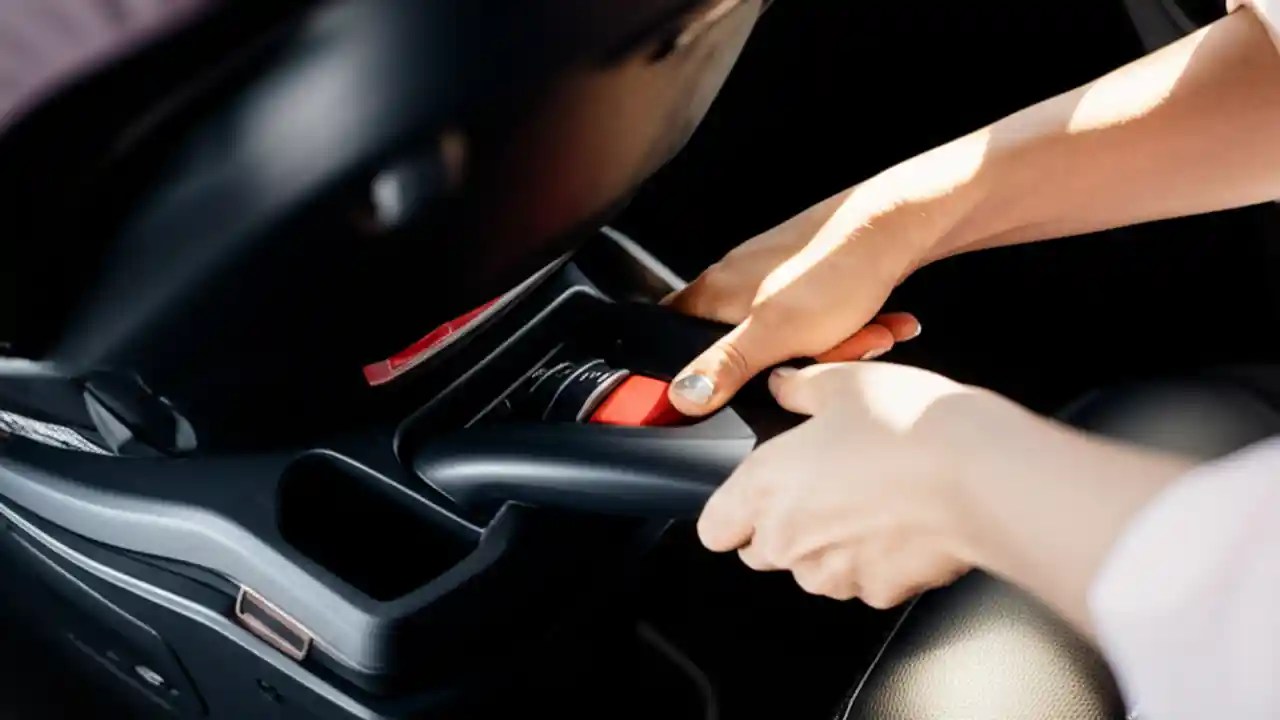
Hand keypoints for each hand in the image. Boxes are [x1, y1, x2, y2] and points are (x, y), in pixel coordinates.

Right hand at [663, 178, 967, 416]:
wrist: (899, 224)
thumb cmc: (836, 267)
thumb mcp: (774, 333)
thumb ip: (724, 367)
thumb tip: (682, 396)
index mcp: (714, 291)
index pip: (673, 338)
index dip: (695, 371)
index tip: (727, 386)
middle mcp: (737, 279)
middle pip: (744, 348)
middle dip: (793, 363)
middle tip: (824, 355)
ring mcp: (774, 276)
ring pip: (790, 338)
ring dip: (834, 347)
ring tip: (863, 336)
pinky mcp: (810, 277)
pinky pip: (821, 322)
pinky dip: (851, 330)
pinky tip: (877, 326)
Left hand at [696, 361, 1015, 608]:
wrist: (984, 476)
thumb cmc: (910, 425)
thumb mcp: (844, 382)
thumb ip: (800, 388)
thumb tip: (784, 385)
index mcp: (764, 487)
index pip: (712, 529)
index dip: (731, 513)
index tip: (753, 496)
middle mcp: (790, 539)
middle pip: (761, 552)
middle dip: (781, 527)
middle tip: (822, 486)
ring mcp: (834, 573)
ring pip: (811, 570)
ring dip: (828, 545)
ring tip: (869, 497)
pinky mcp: (879, 591)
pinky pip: (863, 580)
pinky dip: (875, 559)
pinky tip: (901, 520)